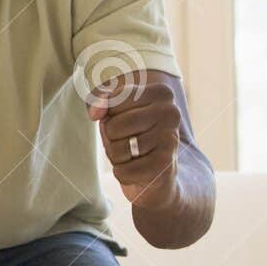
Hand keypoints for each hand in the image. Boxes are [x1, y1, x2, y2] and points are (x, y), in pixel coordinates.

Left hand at [88, 72, 181, 208]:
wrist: (157, 170)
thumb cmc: (131, 132)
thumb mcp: (113, 107)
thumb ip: (98, 98)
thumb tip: (95, 112)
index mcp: (161, 92)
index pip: (113, 99)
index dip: (108, 113)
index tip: (123, 118)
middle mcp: (171, 112)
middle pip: (114, 126)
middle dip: (110, 137)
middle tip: (127, 140)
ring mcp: (171, 139)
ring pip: (118, 149)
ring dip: (116, 156)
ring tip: (133, 154)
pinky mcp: (165, 165)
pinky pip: (124, 171)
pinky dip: (122, 173)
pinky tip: (137, 169)